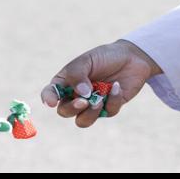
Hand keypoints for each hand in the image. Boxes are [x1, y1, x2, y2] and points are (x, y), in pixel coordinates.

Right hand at [40, 39, 161, 127]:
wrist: (131, 58)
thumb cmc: (104, 57)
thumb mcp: (87, 60)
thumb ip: (78, 75)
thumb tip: (82, 95)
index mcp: (65, 83)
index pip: (50, 93)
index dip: (48, 99)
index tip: (51, 103)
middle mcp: (75, 96)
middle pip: (65, 112)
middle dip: (72, 109)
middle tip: (84, 101)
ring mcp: (92, 104)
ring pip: (83, 121)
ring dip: (90, 114)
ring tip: (98, 101)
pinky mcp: (109, 108)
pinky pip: (108, 112)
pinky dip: (112, 100)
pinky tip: (117, 86)